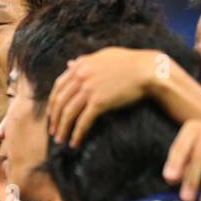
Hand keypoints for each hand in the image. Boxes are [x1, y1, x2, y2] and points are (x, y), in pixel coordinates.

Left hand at [46, 48, 160, 147]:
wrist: (148, 70)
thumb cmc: (129, 62)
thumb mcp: (103, 57)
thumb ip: (84, 61)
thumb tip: (69, 63)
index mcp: (80, 65)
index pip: (58, 86)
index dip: (52, 103)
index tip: (51, 115)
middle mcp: (81, 76)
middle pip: (60, 102)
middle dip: (54, 119)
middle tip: (53, 132)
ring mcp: (89, 89)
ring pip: (68, 113)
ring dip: (62, 129)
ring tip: (60, 140)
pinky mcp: (99, 102)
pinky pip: (83, 122)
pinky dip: (77, 134)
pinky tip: (75, 143)